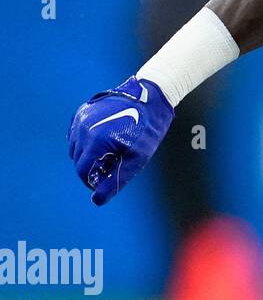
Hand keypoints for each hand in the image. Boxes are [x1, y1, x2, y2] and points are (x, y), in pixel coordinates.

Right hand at [68, 76, 173, 205]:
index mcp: (95, 142)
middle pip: (78, 160)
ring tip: (110, 153)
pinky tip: (103, 141)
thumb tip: (96, 200)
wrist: (150, 99)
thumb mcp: (136, 159)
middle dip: (91, 168)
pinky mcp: (82, 112)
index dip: (92, 181)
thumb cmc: (147, 131)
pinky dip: (85, 142)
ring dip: (87, 155)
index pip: (83, 171)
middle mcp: (83, 130)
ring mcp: (81, 119)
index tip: (104, 183)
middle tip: (111, 167)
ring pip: (75, 148)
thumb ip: (115, 181)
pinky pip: (76, 134)